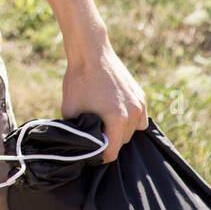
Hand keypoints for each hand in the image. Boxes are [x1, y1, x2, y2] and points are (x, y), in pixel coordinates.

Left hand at [60, 31, 148, 162]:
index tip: (89, 152)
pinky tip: (115, 113)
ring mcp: (140, 104)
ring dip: (119, 131)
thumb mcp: (70, 110)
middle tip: (93, 134)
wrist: (91, 54)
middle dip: (108, 141)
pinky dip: (129, 120)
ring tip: (103, 122)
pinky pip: (139, 118)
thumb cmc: (78, 81)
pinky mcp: (141, 96)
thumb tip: (80, 145)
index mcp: (117, 119)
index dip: (98, 155)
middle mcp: (133, 113)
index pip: (111, 152)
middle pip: (122, 142)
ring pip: (132, 131)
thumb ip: (77, 131)